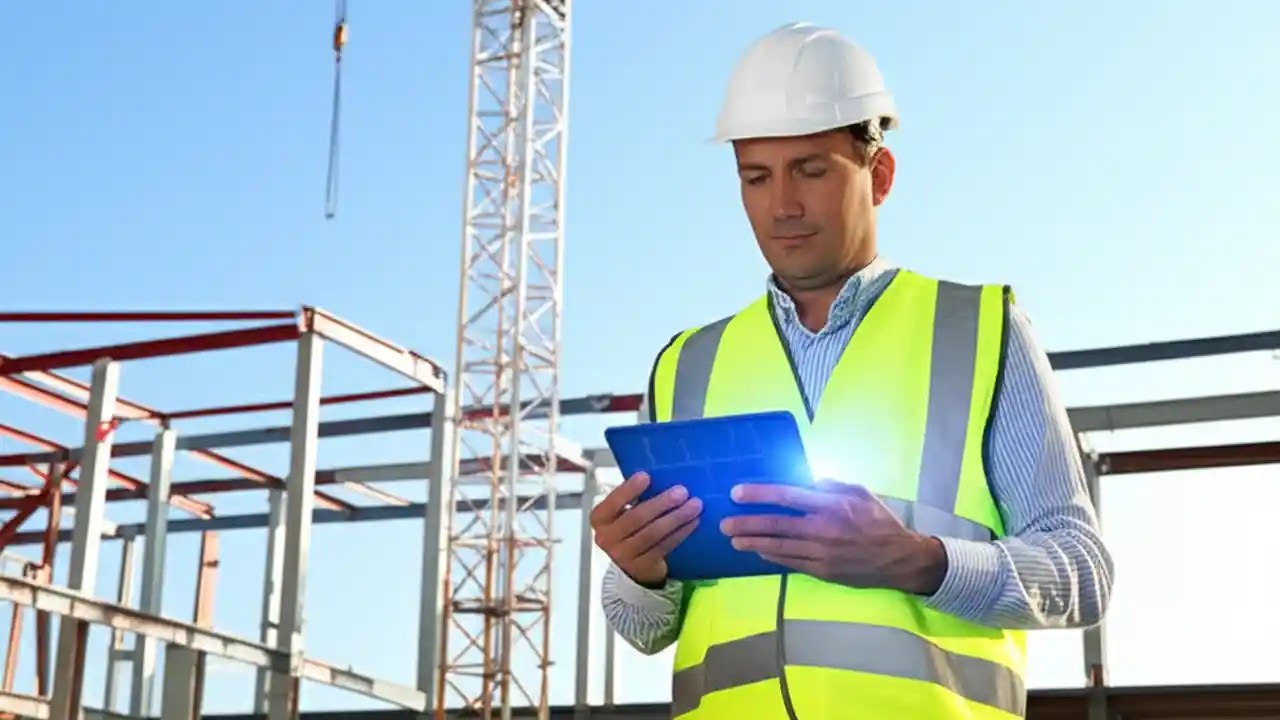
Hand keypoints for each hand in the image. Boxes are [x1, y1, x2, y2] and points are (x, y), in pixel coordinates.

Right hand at [590, 471, 701, 586]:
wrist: (632, 564)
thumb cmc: (630, 526)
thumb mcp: (624, 511)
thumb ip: (634, 497)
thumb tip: (662, 477)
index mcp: (600, 518)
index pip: (613, 502)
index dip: (629, 489)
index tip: (647, 476)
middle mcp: (606, 538)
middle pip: (636, 518)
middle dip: (661, 503)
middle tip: (682, 491)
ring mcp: (623, 555)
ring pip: (652, 534)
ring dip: (676, 518)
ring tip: (695, 505)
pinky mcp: (641, 567)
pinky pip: (663, 547)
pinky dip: (680, 533)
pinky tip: (693, 522)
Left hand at [720, 479, 946, 593]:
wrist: (899, 560)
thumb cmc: (879, 522)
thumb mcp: (861, 493)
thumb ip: (833, 485)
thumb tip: (809, 482)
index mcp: (832, 506)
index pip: (788, 497)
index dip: (760, 494)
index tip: (737, 493)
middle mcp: (823, 530)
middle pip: (776, 525)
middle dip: (747, 524)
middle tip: (724, 523)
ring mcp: (821, 553)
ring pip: (779, 547)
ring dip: (753, 543)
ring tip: (733, 540)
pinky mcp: (822, 572)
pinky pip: (791, 563)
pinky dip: (773, 557)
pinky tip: (759, 552)